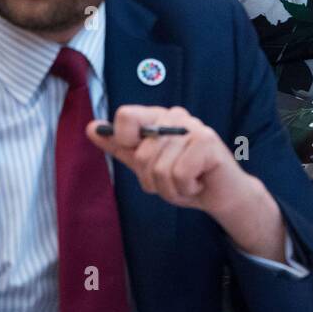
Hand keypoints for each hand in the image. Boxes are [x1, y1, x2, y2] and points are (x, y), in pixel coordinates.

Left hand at [86, 105, 243, 212]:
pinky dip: (185, 190)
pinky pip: (179, 175)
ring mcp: (193, 127)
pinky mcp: (207, 142)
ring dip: (171, 189)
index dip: (126, 142)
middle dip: (154, 181)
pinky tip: (198, 184)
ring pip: (159, 169)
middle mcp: (174, 116)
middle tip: (173, 180)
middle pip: (141, 154)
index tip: (143, 157)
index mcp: (157, 117)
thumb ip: (120, 146)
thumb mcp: (146, 164)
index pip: (125, 116)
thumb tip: (91, 128)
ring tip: (187, 183)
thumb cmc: (184, 178)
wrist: (220, 195)